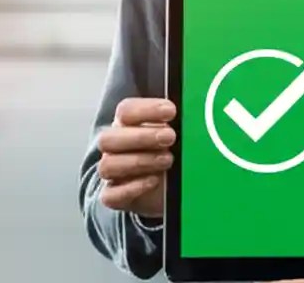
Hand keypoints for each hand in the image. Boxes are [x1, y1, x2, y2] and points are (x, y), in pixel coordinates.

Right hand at [96, 97, 175, 218]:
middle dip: (141, 137)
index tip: (171, 111)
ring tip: (168, 160)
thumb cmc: (173, 151)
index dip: (146, 109)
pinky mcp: (115, 196)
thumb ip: (181, 121)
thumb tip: (196, 107)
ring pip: (108, 166)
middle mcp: (114, 147)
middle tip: (170, 137)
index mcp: (127, 124)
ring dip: (138, 161)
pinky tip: (153, 181)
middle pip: (108, 138)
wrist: (169, 188)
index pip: (125, 111)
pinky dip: (130, 189)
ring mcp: (112, 173)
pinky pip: (110, 195)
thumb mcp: (179, 134)